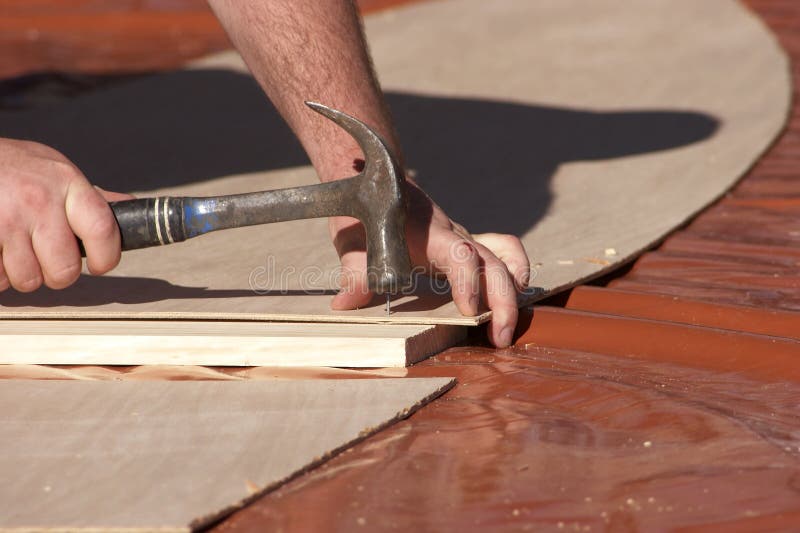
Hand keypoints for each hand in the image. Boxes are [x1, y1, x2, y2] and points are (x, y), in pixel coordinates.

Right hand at [0, 138, 131, 291]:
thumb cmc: (16, 168)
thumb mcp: (58, 172)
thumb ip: (92, 198)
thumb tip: (131, 207)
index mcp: (68, 184)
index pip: (102, 230)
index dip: (106, 257)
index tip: (100, 264)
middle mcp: (39, 201)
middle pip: (65, 269)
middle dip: (58, 273)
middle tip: (49, 258)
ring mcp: (6, 219)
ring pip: (29, 279)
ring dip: (24, 273)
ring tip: (18, 249)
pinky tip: (0, 249)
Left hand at [329, 179, 529, 347]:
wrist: (376, 180)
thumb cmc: (364, 214)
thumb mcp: (352, 243)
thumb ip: (354, 274)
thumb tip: (344, 304)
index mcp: (430, 235)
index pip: (460, 255)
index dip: (468, 281)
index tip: (468, 311)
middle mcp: (454, 236)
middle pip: (494, 262)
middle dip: (503, 301)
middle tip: (500, 339)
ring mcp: (464, 239)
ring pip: (504, 257)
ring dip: (513, 292)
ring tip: (506, 328)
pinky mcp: (467, 245)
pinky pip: (503, 252)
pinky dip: (514, 274)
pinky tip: (508, 303)